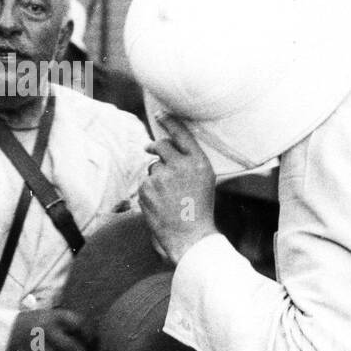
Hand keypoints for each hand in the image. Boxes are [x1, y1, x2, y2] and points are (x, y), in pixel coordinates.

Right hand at [5, 307, 98, 350]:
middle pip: (74, 350)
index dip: (92, 336)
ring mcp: (38, 347)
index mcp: (53, 317)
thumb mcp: (49, 317)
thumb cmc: (32, 324)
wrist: (1, 332)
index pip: (80, 325)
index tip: (95, 343)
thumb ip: (68, 327)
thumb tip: (92, 344)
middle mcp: (46, 331)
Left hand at [139, 114, 218, 264]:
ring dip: (156, 175)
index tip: (160, 115)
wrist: (190, 236)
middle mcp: (180, 166)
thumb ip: (189, 161)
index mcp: (199, 162)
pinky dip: (150, 190)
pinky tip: (161, 203)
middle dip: (155, 145)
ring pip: (153, 166)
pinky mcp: (147, 188)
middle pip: (161, 145)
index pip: (181, 133)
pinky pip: (146, 182)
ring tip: (169, 195)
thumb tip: (166, 145)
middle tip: (150, 147)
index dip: (169, 121)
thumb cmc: (199, 208)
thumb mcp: (204, 180)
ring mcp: (162, 177)